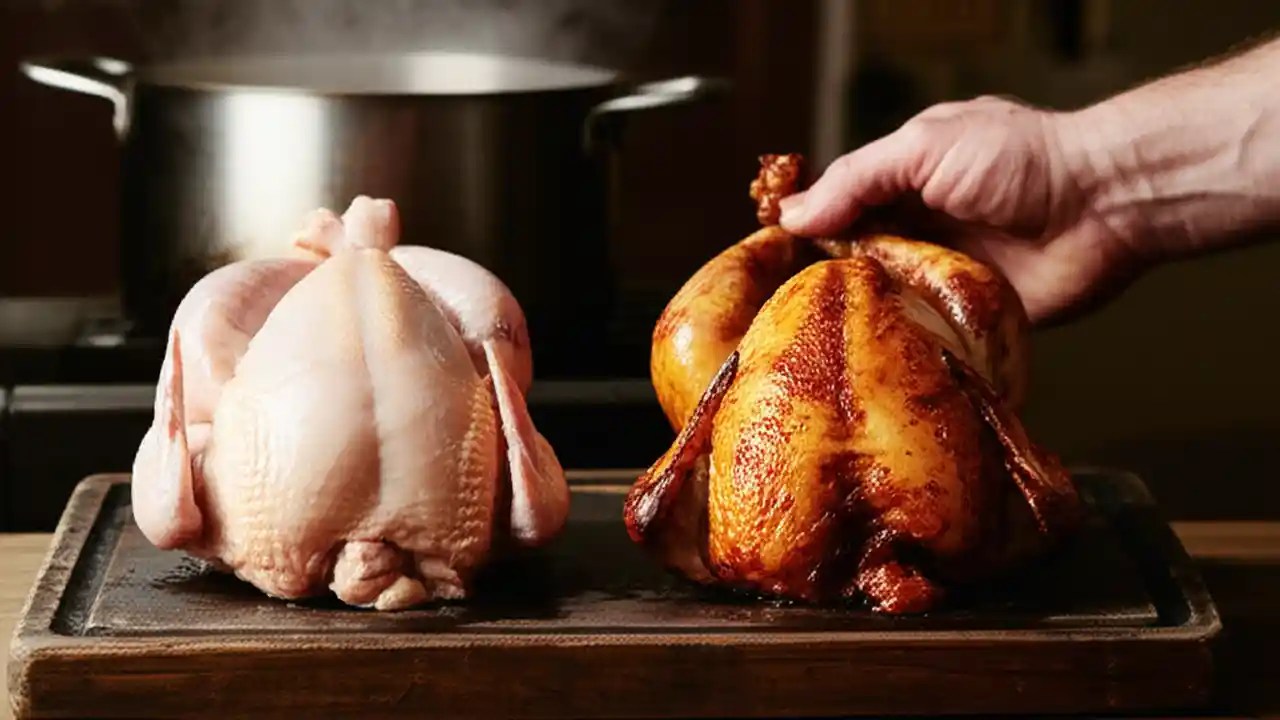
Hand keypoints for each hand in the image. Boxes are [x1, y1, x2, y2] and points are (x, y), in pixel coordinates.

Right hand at [779, 96, 1146, 324]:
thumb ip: (856, 180)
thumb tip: (792, 214)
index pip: (839, 209)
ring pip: (883, 300)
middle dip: (822, 278)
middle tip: (782, 304)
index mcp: (906, 182)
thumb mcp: (923, 147)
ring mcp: (943, 275)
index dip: (804, 230)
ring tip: (812, 335)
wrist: (1103, 204)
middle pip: (853, 260)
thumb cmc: (1020, 160)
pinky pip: (923, 333)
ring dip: (858, 312)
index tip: (768, 255)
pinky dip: (899, 341)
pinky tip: (866, 353)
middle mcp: (920, 230)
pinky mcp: (969, 317)